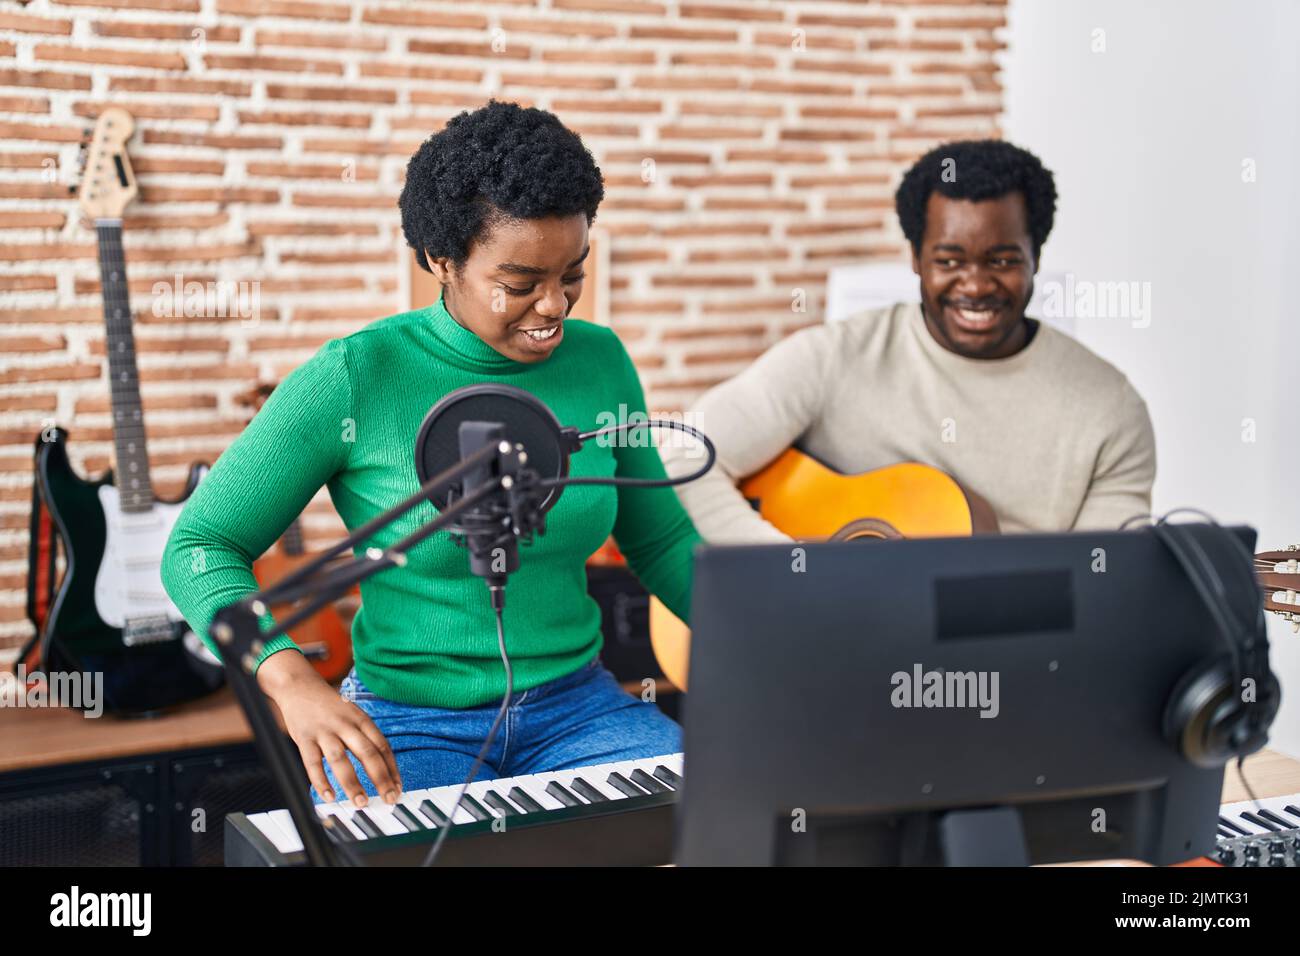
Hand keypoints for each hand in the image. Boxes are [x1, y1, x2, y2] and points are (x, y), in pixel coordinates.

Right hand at [256, 649, 401, 806]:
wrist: (299, 686)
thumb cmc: (330, 706)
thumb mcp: (353, 715)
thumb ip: (365, 737)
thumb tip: (383, 767)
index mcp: (361, 719)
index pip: (382, 746)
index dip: (392, 768)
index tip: (398, 787)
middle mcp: (345, 725)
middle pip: (367, 753)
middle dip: (380, 778)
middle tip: (388, 798)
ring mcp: (324, 731)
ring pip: (340, 760)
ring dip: (352, 784)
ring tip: (361, 802)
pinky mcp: (304, 738)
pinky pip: (312, 763)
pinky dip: (320, 781)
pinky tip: (329, 796)